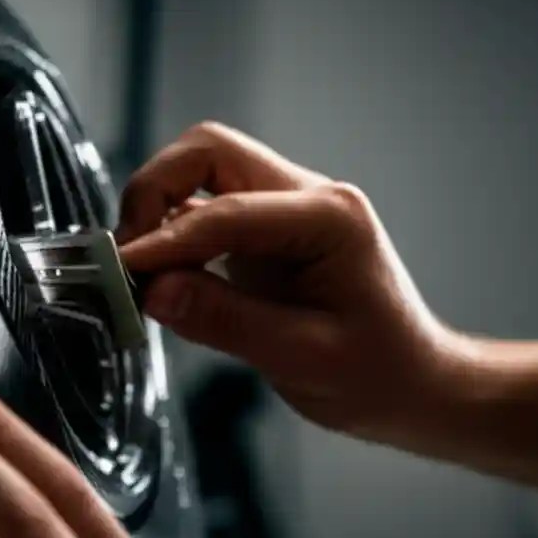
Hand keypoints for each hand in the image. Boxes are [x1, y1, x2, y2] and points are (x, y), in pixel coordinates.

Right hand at [118, 121, 470, 445]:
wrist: (414, 385)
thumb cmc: (378, 375)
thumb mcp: (304, 359)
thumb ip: (227, 321)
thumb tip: (154, 291)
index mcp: (330, 217)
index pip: (225, 210)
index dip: (165, 240)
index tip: (123, 272)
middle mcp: (308, 197)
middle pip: (208, 152)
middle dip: (155, 192)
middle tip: (128, 256)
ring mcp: (285, 211)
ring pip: (201, 173)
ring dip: (160, 212)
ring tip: (139, 274)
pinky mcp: (266, 234)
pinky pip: (205, 212)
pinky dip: (174, 237)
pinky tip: (165, 281)